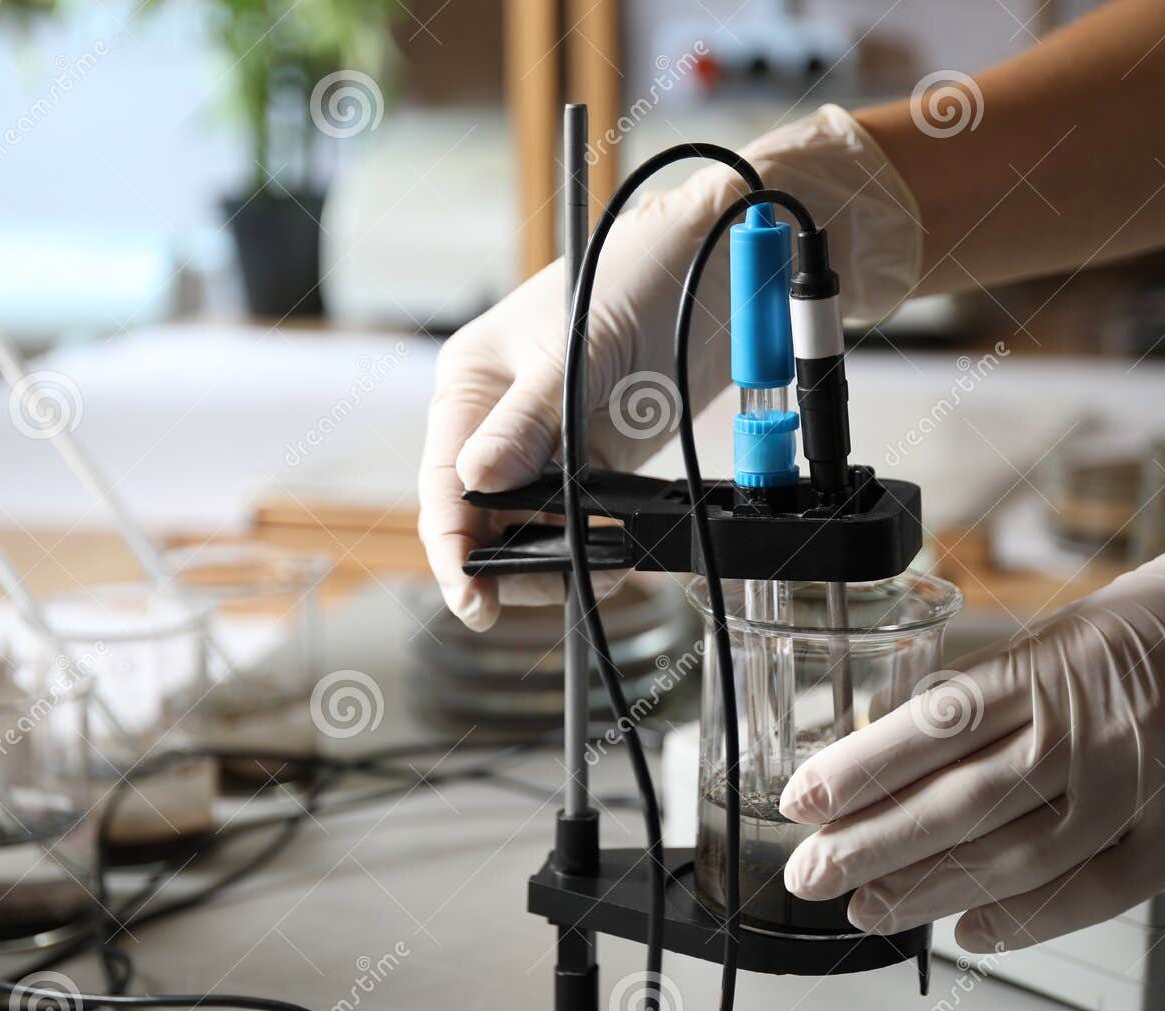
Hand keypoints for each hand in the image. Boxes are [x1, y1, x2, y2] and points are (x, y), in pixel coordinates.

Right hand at [418, 106, 921, 629]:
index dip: (450, 541)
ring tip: (583, 576)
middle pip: (477, 512)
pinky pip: (574, 517)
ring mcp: (548, 440)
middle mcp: (499, 416)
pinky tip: (606, 561)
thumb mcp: (580, 347)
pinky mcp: (595, 457)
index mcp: (473, 381)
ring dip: (545, 559)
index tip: (467, 590)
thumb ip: (529, 419)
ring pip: (524, 525)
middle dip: (498, 561)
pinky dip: (583, 545)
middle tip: (527, 596)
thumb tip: (476, 480)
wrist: (720, 261)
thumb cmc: (643, 272)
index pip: (444, 477)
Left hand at [778, 517, 1164, 951]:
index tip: (802, 798)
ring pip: (1013, 855)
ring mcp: (1138, 787)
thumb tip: (911, 752)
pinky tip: (969, 931)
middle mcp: (1090, 726)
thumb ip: (1004, 694)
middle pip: (957, 802)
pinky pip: (1091, 892)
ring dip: (928, 890)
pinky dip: (1025, 919)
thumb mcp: (1078, 631)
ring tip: (866, 908)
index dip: (859, 769)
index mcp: (1053, 663)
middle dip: (870, 845)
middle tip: (809, 872)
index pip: (932, 725)